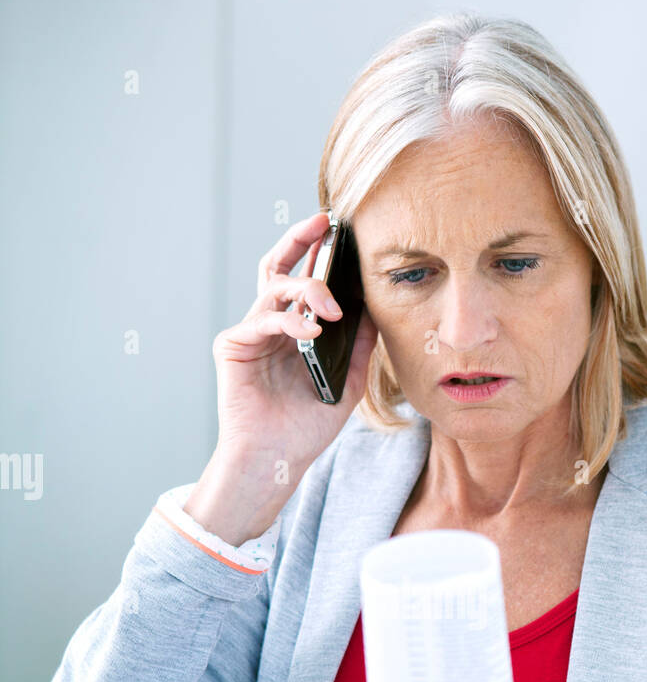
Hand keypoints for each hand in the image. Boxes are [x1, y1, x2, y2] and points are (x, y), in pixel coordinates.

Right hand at [188, 212, 378, 543]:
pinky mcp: (233, 345)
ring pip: (274, 288)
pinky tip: (312, 330)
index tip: (345, 233)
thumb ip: (360, 345)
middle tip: (324, 222)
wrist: (275, 459)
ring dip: (306, 288)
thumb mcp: (348, 381)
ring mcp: (250, 333)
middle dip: (300, 239)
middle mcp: (270, 325)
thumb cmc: (306, 427)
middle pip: (279, 266)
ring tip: (332, 306)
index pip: (305, 281)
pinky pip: (264, 321)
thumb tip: (378, 307)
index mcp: (294, 330)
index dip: (320, 255)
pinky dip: (290, 322)